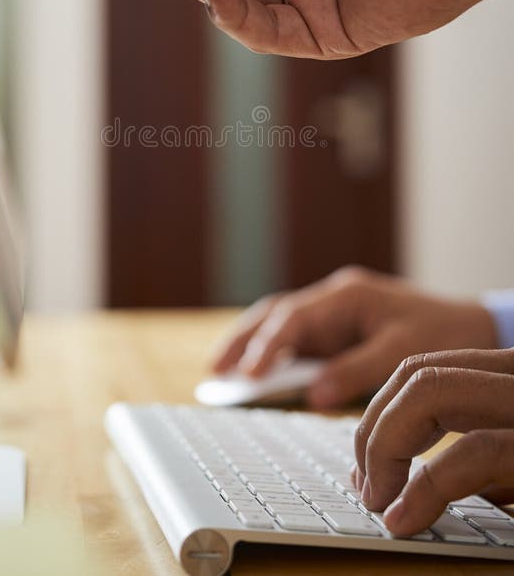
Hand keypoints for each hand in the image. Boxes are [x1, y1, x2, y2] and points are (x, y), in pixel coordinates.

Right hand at [209, 267, 497, 407]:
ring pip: (280, 325)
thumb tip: (316, 395)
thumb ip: (356, 371)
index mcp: (347, 295)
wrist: (474, 327)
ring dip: (252, 346)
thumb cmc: (443, 334)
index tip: (249, 376)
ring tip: (222, 374)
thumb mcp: (402, 353)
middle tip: (215, 371)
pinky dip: (274, 356)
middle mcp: (334, 300)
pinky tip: (258, 376)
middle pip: (276, 315)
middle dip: (243, 340)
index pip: (294, 319)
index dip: (267, 347)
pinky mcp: (337, 331)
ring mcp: (334, 314)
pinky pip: (297, 341)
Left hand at [353, 348, 513, 535]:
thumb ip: (478, 452)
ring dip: (386, 448)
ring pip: (429, 393)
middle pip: (415, 374)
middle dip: (374, 430)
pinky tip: (405, 518)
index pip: (423, 370)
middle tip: (365, 487)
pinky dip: (427, 487)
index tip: (365, 467)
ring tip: (377, 499)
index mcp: (505, 373)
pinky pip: (472, 452)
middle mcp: (513, 373)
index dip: (381, 414)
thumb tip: (414, 486)